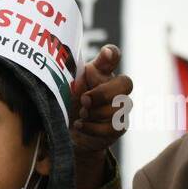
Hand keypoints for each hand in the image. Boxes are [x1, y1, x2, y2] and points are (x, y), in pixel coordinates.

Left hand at [69, 45, 132, 188]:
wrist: (64, 134)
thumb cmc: (65, 105)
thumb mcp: (62, 89)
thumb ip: (67, 75)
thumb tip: (72, 61)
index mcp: (98, 72)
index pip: (111, 56)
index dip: (111, 54)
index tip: (105, 54)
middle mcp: (112, 87)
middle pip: (125, 83)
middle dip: (103, 93)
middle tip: (84, 100)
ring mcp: (119, 107)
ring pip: (121, 107)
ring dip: (96, 112)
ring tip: (80, 114)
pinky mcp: (118, 126)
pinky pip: (114, 126)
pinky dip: (93, 127)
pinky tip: (80, 125)